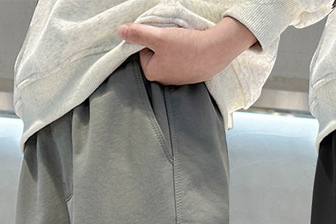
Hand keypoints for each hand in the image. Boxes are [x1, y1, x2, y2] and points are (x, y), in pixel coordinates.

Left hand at [119, 17, 256, 84]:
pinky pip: (181, 61)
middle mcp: (164, 80)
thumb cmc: (186, 47)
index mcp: (152, 73)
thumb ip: (138, 34)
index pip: (143, 51)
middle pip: (155, 54)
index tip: (162, 37)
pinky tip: (191, 50)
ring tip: (184, 44)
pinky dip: (185, 53)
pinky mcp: (190, 76)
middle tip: (174, 39)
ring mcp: (178, 79)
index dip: (151, 40)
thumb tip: (120, 31)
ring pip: (168, 56)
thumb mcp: (158, 36)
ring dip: (173, 48)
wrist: (215, 52)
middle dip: (162, 44)